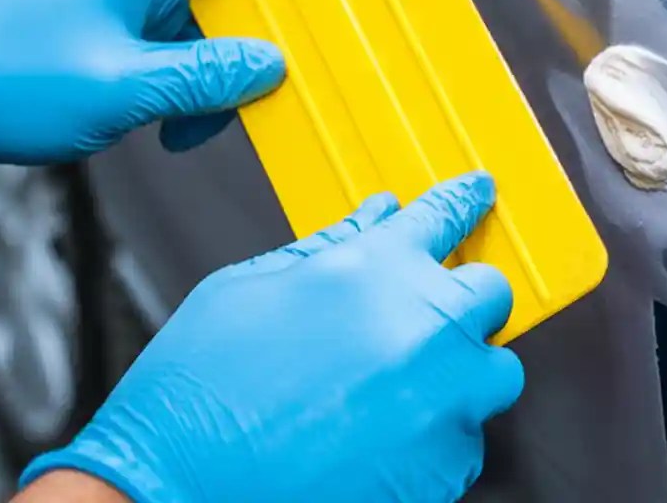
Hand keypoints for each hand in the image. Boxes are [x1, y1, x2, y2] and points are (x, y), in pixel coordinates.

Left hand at [0, 0, 286, 164]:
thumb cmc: (1, 76)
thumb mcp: (120, 87)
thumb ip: (204, 77)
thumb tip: (271, 64)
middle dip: (253, 37)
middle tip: (267, 86)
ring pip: (199, 21)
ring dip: (213, 74)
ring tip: (194, 127)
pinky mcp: (100, 23)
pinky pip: (166, 43)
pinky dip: (180, 83)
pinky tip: (167, 127)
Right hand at [21, 172, 524, 502]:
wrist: (171, 492)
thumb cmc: (196, 391)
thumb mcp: (248, 288)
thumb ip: (329, 246)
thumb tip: (378, 214)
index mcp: (373, 269)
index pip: (446, 214)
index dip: (465, 201)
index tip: (478, 193)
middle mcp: (423, 329)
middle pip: (492, 292)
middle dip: (463, 300)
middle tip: (423, 320)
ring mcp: (442, 401)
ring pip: (495, 373)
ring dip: (462, 374)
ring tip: (400, 393)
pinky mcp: (443, 468)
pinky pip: (469, 440)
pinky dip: (438, 437)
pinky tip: (380, 441)